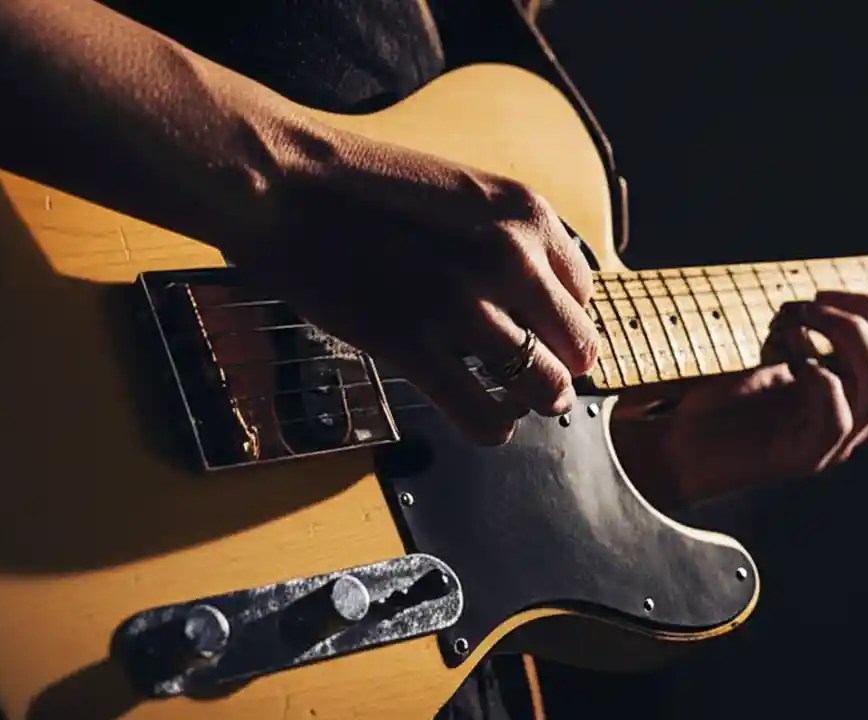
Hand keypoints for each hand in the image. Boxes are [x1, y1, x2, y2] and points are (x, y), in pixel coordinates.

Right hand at [222, 120, 599, 444]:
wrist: (284, 182)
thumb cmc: (362, 186)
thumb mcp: (464, 193)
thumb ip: (508, 241)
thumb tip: (537, 305)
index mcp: (526, 213)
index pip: (583, 294)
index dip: (559, 321)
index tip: (533, 331)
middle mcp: (510, 256)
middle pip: (577, 348)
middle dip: (557, 368)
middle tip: (530, 376)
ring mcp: (463, 304)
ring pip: (543, 388)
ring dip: (529, 402)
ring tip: (508, 400)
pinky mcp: (413, 344)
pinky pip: (485, 417)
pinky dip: (490, 426)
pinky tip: (479, 416)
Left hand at [618, 291, 867, 506]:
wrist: (676, 452)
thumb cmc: (718, 405)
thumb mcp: (773, 361)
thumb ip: (808, 339)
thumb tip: (824, 302)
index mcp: (854, 396)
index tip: (823, 295)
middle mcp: (853, 420)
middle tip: (812, 303)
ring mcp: (833, 443)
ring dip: (843, 334)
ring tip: (794, 320)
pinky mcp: (802, 459)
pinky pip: (837, 416)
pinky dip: (816, 375)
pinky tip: (781, 360)